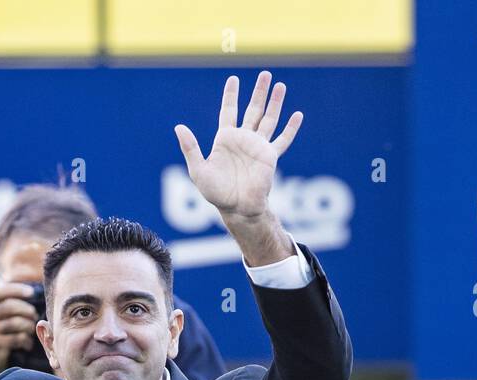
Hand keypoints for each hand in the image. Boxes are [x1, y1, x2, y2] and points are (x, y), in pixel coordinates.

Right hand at [0, 283, 40, 379]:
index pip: (0, 291)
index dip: (17, 289)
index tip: (32, 293)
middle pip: (10, 306)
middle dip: (27, 310)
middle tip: (34, 317)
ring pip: (16, 323)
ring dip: (29, 326)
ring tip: (30, 331)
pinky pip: (18, 339)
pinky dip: (27, 341)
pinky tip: (27, 345)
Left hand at [173, 71, 301, 219]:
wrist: (237, 207)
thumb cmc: (216, 192)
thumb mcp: (198, 169)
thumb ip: (190, 148)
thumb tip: (178, 127)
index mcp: (225, 139)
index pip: (229, 111)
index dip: (231, 95)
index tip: (234, 79)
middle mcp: (243, 139)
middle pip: (253, 110)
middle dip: (259, 92)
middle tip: (265, 74)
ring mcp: (258, 147)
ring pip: (269, 119)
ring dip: (275, 103)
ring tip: (281, 85)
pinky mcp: (270, 157)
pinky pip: (283, 140)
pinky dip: (291, 128)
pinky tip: (298, 115)